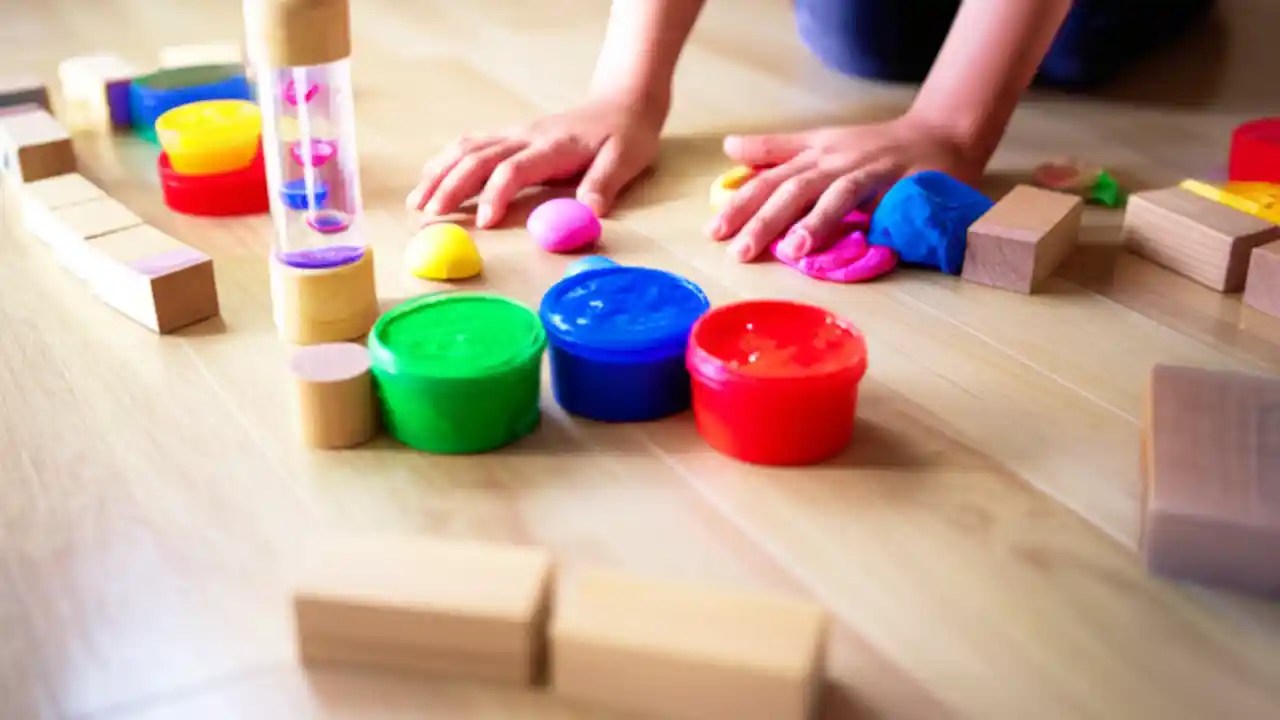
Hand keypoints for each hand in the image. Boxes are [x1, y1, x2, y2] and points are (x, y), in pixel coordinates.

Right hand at [405, 92, 666, 227]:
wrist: (621, 103)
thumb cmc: (624, 136)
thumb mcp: (624, 160)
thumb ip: (603, 185)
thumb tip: (588, 213)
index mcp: (553, 146)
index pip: (514, 168)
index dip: (496, 194)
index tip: (484, 223)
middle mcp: (526, 136)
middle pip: (478, 157)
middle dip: (451, 186)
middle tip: (430, 217)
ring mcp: (515, 133)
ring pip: (467, 148)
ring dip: (439, 173)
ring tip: (417, 202)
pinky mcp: (510, 136)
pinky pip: (470, 145)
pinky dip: (446, 162)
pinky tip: (431, 181)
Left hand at [706, 114, 983, 261]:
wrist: (943, 135)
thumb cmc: (877, 147)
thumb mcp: (821, 143)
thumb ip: (777, 149)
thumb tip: (730, 148)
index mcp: (813, 153)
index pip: (768, 177)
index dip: (739, 202)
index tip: (712, 230)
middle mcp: (833, 159)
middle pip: (789, 186)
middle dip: (761, 217)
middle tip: (734, 249)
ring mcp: (865, 169)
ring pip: (831, 193)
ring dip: (809, 220)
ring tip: (788, 249)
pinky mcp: (897, 183)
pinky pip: (873, 202)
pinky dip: (856, 219)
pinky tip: (842, 239)